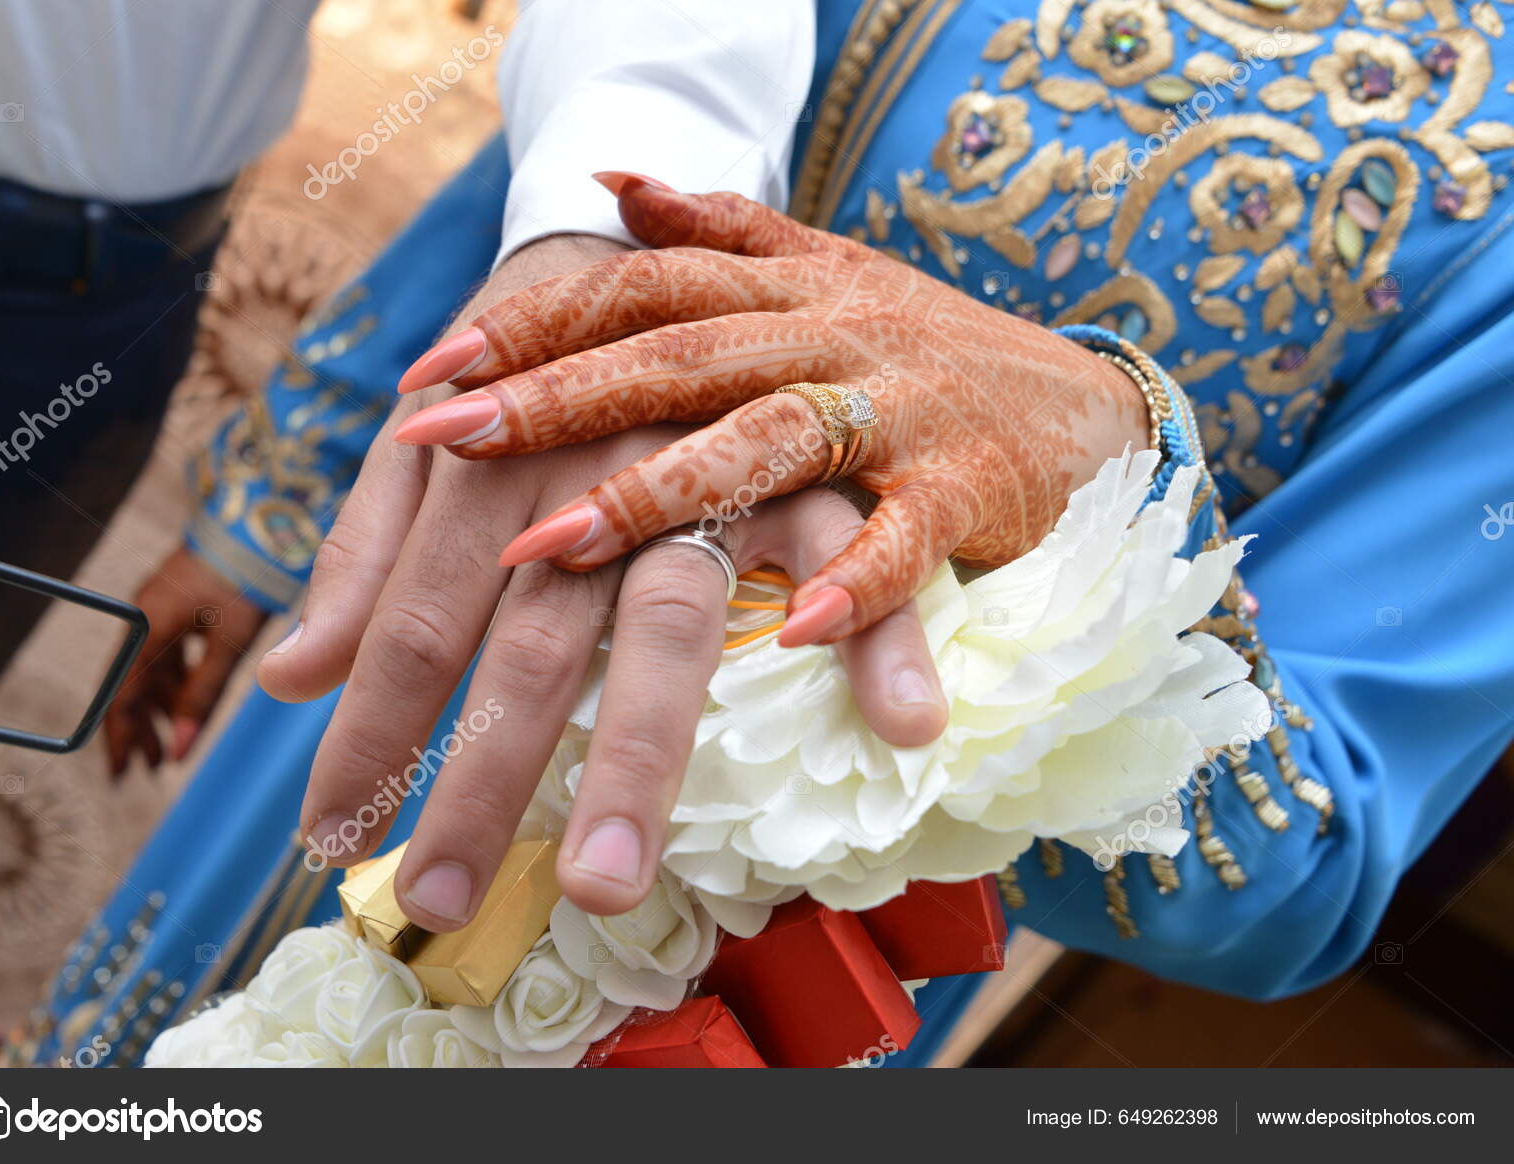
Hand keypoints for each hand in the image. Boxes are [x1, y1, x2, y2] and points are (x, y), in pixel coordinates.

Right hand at [104, 545, 267, 775]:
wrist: (257, 526)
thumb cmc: (244, 582)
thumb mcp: (227, 644)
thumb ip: (203, 695)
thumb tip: (180, 749)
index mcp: (146, 627)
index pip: (121, 694)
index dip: (120, 736)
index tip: (120, 774)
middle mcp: (143, 617)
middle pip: (131, 685)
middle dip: (140, 728)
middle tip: (150, 768)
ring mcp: (158, 610)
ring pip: (150, 670)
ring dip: (159, 708)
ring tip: (171, 745)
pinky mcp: (177, 605)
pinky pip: (166, 653)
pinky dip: (175, 682)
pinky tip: (186, 703)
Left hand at [258, 235, 947, 924]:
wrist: (652, 242)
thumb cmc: (527, 368)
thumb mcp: (426, 446)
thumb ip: (363, 556)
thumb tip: (286, 679)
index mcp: (492, 460)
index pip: (417, 618)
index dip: (369, 731)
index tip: (327, 842)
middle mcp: (590, 469)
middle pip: (532, 642)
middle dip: (483, 778)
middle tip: (442, 906)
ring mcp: (705, 470)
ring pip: (667, 625)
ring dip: (635, 757)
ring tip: (606, 885)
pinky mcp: (812, 465)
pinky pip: (846, 548)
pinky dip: (874, 621)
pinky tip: (884, 718)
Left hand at [394, 174, 1148, 646]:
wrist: (1086, 404)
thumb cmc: (928, 352)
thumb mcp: (827, 273)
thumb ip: (719, 229)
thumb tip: (609, 183)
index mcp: (786, 289)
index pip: (643, 288)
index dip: (535, 322)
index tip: (431, 371)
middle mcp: (831, 334)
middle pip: (679, 357)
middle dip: (555, 398)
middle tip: (440, 440)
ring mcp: (901, 408)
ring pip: (769, 438)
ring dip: (663, 493)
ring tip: (556, 545)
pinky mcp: (970, 488)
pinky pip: (907, 536)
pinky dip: (859, 580)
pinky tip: (801, 625)